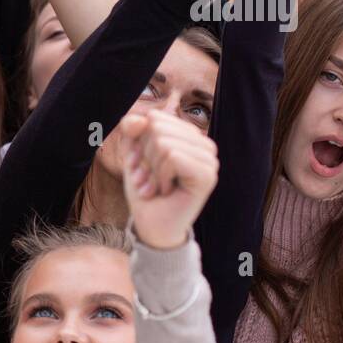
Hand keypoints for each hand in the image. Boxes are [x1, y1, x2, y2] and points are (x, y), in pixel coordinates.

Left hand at [120, 109, 218, 249]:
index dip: (139, 143)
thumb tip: (144, 118)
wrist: (151, 224)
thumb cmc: (145, 189)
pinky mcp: (208, 175)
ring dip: (151, 169)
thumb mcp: (133, 153)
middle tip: (148, 178)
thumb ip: (133, 129)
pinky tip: (165, 191)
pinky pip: (173, 157)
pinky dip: (160, 176)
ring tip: (155, 186)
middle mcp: (204, 143)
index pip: (154, 118)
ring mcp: (209, 159)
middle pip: (158, 129)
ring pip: (164, 143)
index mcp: (189, 135)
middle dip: (144, 156)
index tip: (142, 165)